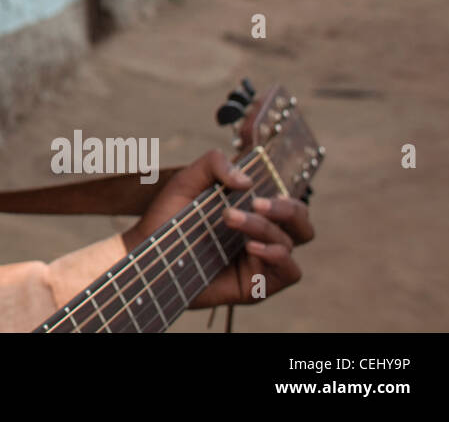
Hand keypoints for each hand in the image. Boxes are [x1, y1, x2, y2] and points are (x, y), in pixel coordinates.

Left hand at [122, 150, 314, 309]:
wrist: (146, 252)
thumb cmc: (168, 218)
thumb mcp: (187, 181)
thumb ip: (214, 164)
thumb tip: (246, 181)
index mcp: (252, 211)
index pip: (287, 200)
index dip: (285, 191)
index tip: (263, 182)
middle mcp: (262, 235)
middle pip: (301, 222)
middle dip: (287, 208)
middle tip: (257, 202)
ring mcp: (261, 260)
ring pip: (292, 242)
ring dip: (266, 227)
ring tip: (230, 219)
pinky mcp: (257, 284)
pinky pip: (290, 272)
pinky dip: (278, 256)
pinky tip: (251, 247)